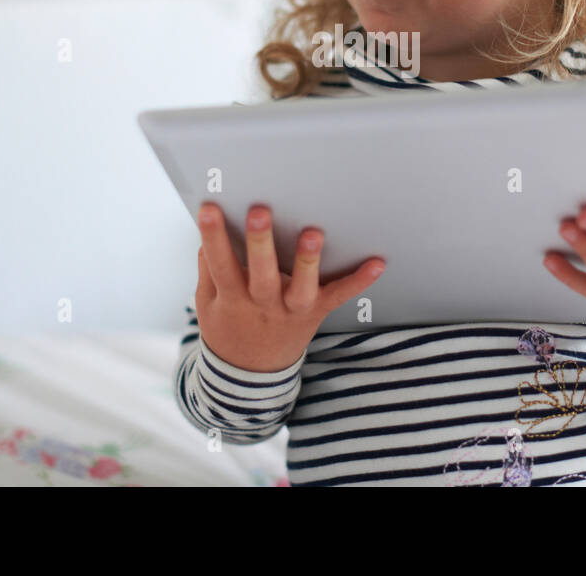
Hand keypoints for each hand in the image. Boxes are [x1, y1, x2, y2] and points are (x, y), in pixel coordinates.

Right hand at [195, 202, 385, 372]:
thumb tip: (209, 235)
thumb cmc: (228, 327)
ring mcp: (291, 310)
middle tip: (259, 212)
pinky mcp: (316, 313)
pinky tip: (377, 263)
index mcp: (232, 298)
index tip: (209, 209)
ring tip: (313, 234)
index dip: (213, 237)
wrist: (250, 375)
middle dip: (259, 244)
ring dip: (307, 262)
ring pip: (301, 288)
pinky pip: (339, 297)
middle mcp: (262, 304)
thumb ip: (209, 270)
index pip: (219, 265)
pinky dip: (359, 282)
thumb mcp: (208, 304)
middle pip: (261, 274)